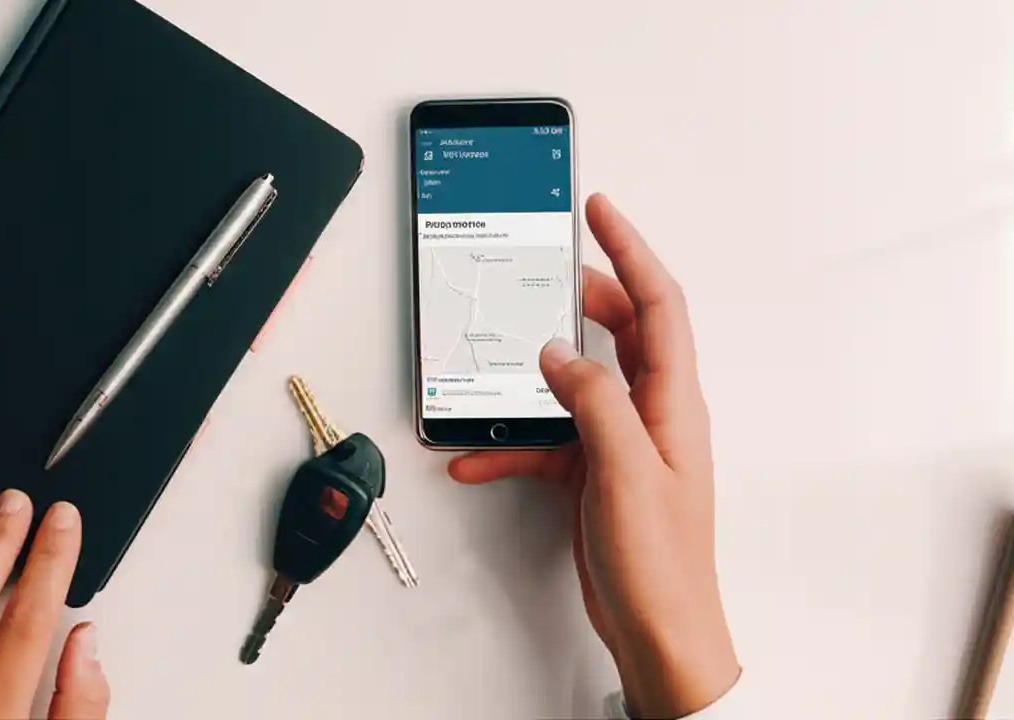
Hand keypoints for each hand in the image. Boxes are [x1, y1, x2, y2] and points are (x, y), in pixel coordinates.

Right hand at [450, 195, 737, 717]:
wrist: (659, 631)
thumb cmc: (661, 563)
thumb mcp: (626, 470)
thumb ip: (594, 402)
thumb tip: (560, 355)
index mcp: (673, 401)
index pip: (659, 303)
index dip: (631, 249)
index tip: (600, 211)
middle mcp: (652, 413)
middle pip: (621, 331)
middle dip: (582, 298)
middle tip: (542, 274)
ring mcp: (623, 443)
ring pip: (577, 383)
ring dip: (536, 374)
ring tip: (500, 358)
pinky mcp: (596, 474)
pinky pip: (550, 441)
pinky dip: (514, 444)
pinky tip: (478, 458)